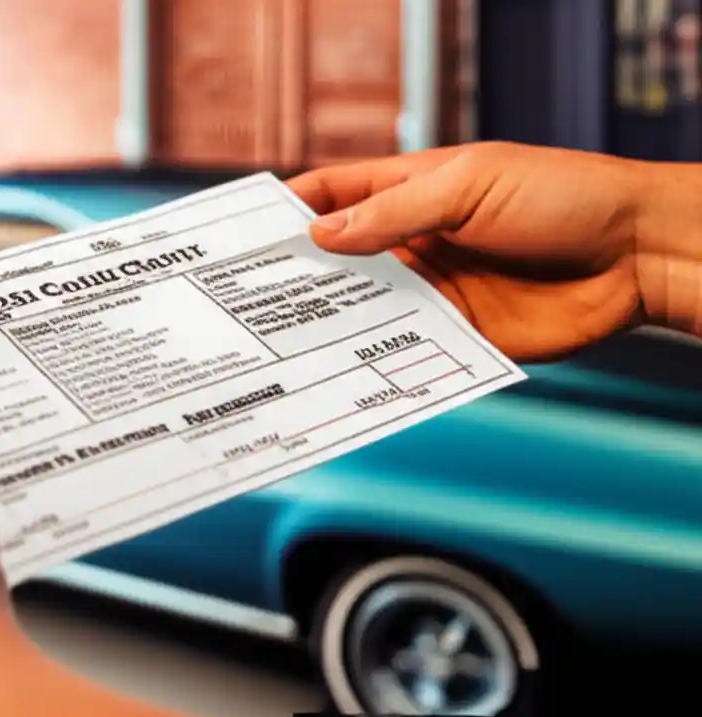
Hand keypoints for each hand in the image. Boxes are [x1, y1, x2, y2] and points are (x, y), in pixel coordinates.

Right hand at [287, 141, 689, 360]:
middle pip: (338, 257)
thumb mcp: (468, 188)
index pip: (333, 194)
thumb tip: (320, 235)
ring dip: (327, 318)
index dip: (289, 209)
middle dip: (296, 272)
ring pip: (363, 305)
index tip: (244, 233)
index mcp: (411, 189)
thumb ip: (393, 214)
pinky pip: (401, 344)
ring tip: (277, 336)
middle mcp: (413, 239)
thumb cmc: (563, 198)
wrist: (637, 256)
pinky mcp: (456, 332)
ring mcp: (432, 288)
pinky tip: (338, 364)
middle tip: (247, 297)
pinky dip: (369, 354)